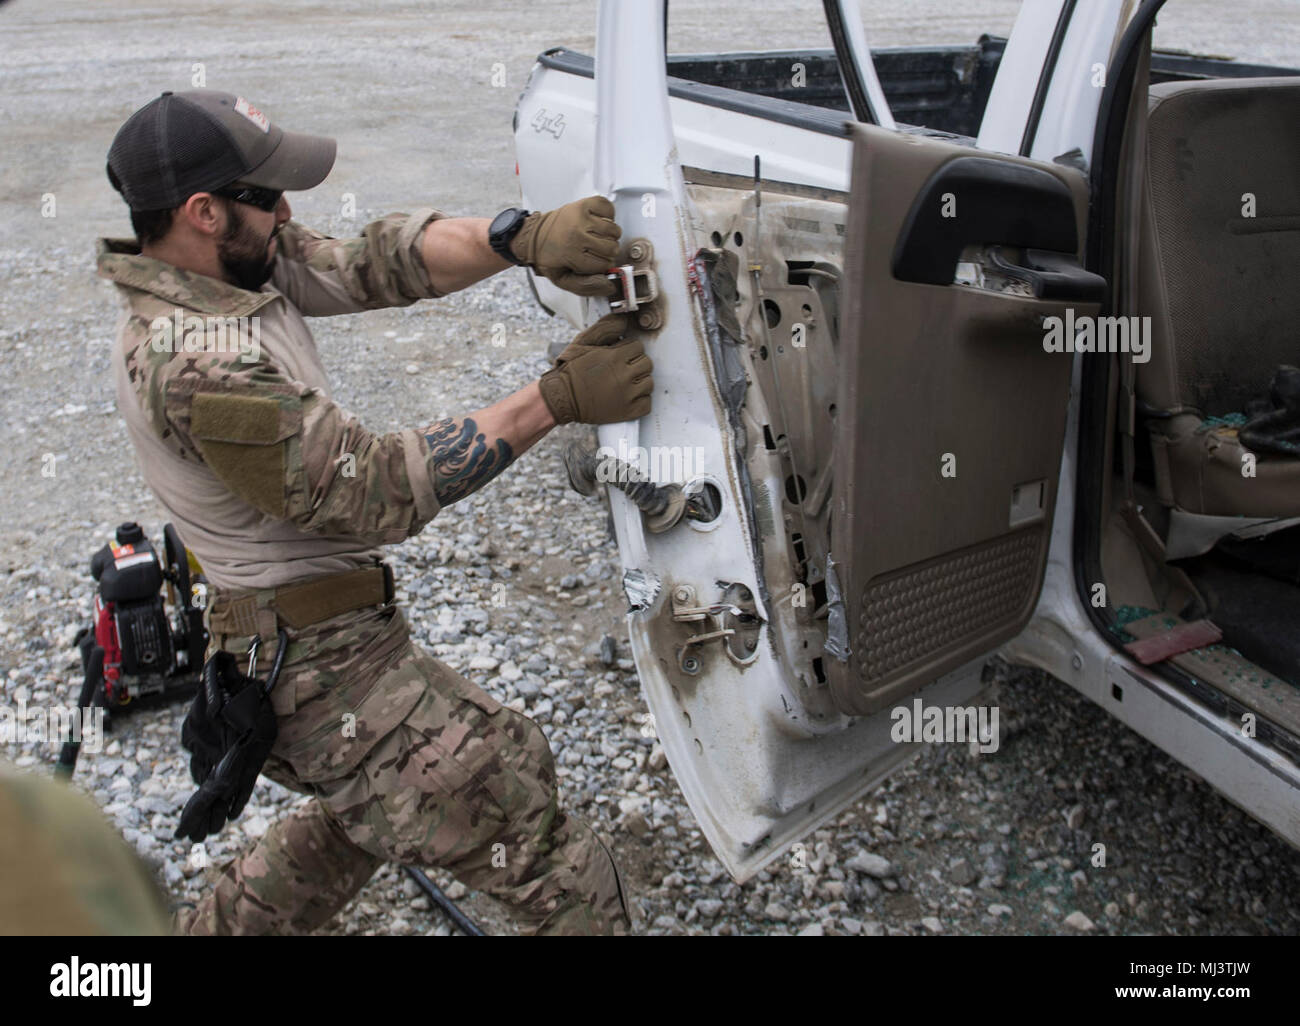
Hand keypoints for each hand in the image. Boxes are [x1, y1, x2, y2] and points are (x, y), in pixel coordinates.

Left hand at [511, 195, 621, 295]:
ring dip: (610, 235)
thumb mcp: (563, 279)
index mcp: (571, 254)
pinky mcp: (583, 203)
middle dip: (607, 252)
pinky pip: (609, 208)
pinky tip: (598, 222)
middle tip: (596, 250)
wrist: (535, 235)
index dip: (602, 266)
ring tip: (597, 236)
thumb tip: (610, 286)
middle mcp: (576, 234)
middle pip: (612, 247)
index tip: (594, 262)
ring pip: (614, 230)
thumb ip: (587, 287)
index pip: (605, 264)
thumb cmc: (550, 258)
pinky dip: (608, 215)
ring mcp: (580, 216)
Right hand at [538, 314, 652, 424]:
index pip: (638, 347)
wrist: (562, 397)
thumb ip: (605, 328)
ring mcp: (626, 396)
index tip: (619, 355)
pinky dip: (641, 400)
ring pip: (649, 383)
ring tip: (625, 382)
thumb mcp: (584, 342)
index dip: (629, 349)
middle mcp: (624, 376)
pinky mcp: (626, 412)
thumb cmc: (572, 369)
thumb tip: (624, 319)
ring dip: (640, 381)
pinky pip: (647, 404)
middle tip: (623, 368)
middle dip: (636, 364)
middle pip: (647, 364)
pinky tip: (629, 396)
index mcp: (615, 357)